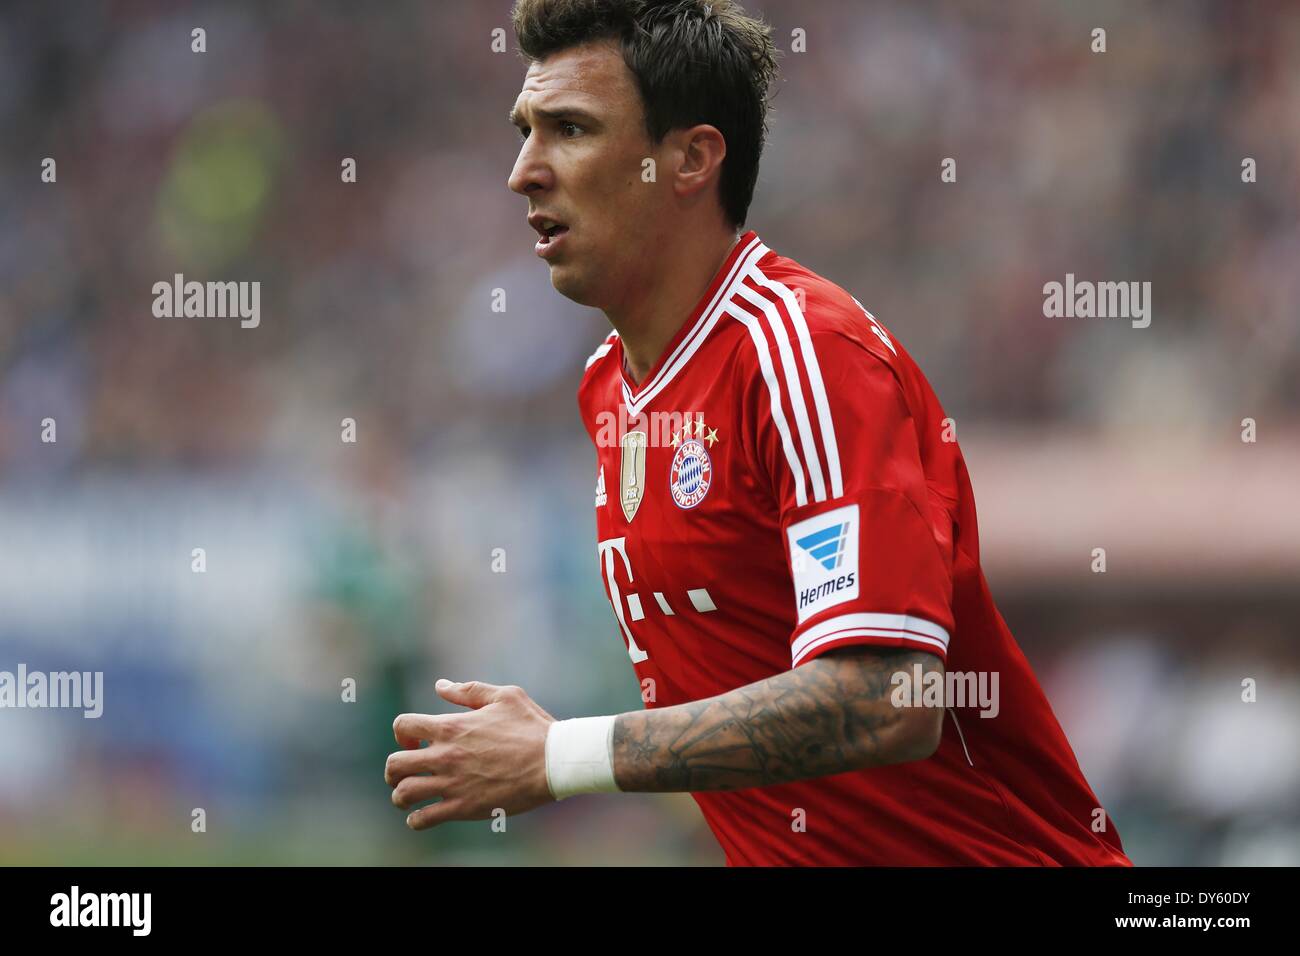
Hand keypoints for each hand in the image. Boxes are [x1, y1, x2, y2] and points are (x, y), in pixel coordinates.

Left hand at [386, 679, 556, 829]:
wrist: (553, 761)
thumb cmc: (532, 726)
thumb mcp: (504, 696)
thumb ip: (468, 690)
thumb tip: (441, 686)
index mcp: (451, 727)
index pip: (403, 725)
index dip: (402, 732)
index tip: (414, 740)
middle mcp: (445, 756)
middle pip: (394, 764)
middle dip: (394, 768)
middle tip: (408, 770)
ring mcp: (452, 784)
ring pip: (403, 794)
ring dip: (401, 795)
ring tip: (410, 795)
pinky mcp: (464, 808)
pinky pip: (423, 819)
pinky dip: (416, 819)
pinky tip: (422, 815)